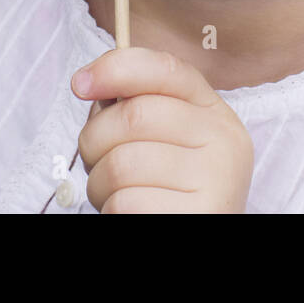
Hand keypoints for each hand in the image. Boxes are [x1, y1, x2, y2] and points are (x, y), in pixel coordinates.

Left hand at [71, 47, 253, 212]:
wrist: (198, 235)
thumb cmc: (170, 190)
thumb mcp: (166, 141)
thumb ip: (139, 105)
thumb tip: (89, 83)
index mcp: (215, 114)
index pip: (166, 69)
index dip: (116, 68)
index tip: (80, 84)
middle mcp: (223, 142)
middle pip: (133, 116)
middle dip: (95, 139)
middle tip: (96, 161)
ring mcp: (214, 181)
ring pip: (121, 164)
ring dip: (99, 183)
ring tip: (115, 193)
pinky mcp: (196, 216)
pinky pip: (124, 203)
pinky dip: (112, 211)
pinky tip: (131, 213)